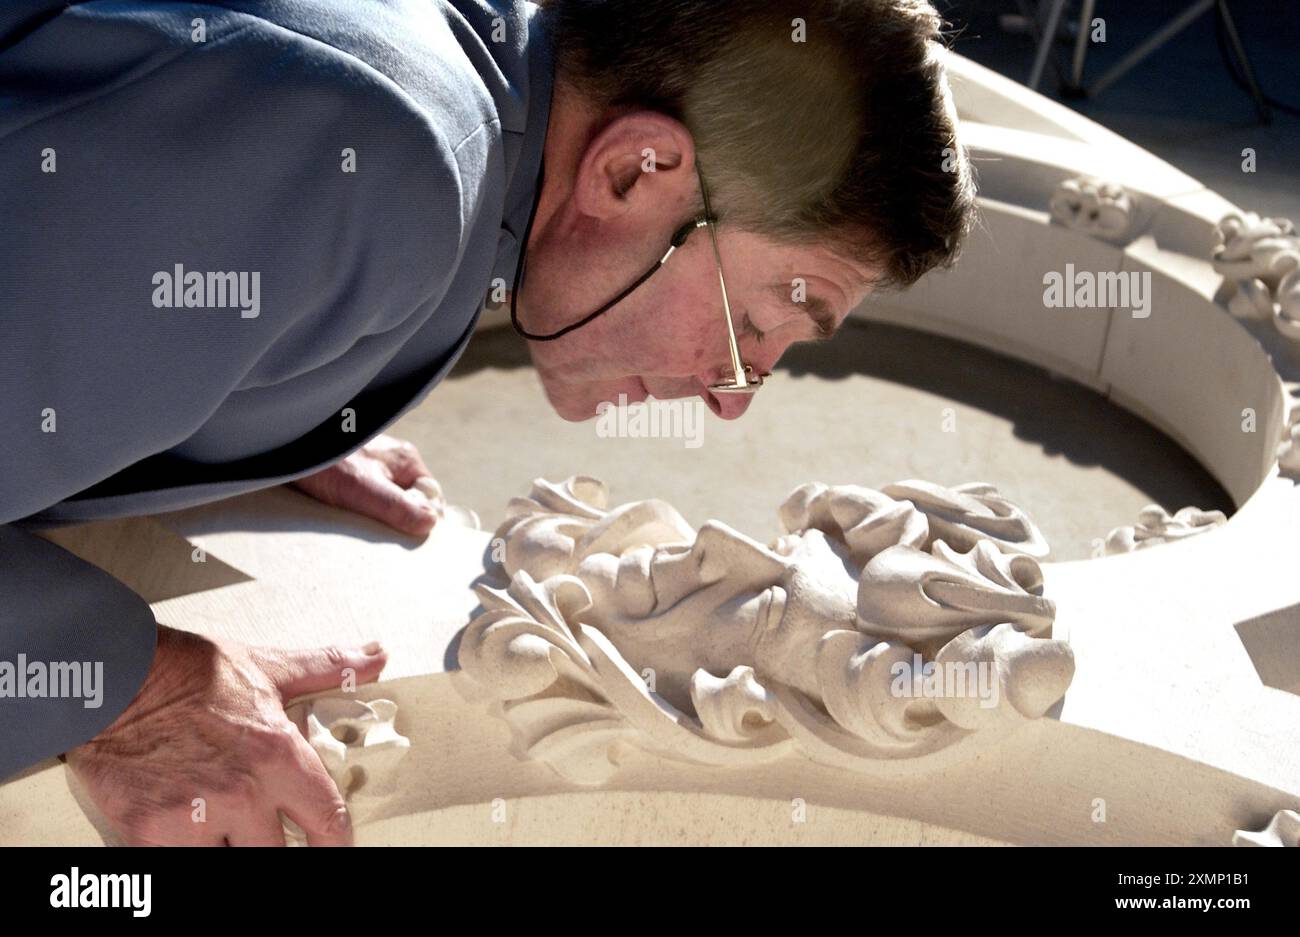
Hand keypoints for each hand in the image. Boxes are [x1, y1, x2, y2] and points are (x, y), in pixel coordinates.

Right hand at [66, 625, 387, 845]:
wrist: (112, 679)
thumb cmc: (186, 673)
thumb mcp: (267, 667)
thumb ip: (325, 668)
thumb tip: (375, 657)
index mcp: (278, 754)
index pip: (328, 819)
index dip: (337, 842)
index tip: (337, 846)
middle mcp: (243, 793)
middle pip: (279, 855)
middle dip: (276, 845)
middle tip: (263, 830)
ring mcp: (196, 819)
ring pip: (232, 865)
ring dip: (232, 849)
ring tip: (225, 829)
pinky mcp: (151, 834)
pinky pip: (185, 865)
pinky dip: (190, 852)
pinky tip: (189, 834)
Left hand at [293, 434, 444, 535]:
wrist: (282, 440)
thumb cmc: (323, 461)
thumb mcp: (363, 489)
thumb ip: (398, 507)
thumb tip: (431, 524)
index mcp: (406, 459)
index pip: (431, 497)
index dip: (422, 520)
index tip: (406, 538)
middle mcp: (392, 458)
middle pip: (409, 498)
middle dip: (398, 518)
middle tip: (380, 535)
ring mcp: (371, 462)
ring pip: (387, 497)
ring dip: (376, 514)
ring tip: (358, 524)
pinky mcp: (350, 468)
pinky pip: (365, 493)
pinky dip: (358, 505)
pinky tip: (343, 513)